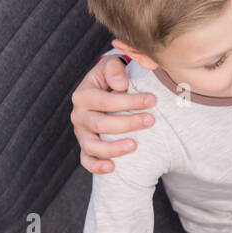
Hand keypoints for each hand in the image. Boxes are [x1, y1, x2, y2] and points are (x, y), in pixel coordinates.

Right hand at [70, 54, 156, 173]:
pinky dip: (97, 166)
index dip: (129, 102)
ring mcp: (81, 133)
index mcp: (83, 95)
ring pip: (92, 146)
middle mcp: (79, 116)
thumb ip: (115, 69)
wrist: (106, 88)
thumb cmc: (113, 76)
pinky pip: (87, 160)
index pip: (105, 101)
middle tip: (151, 121)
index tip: (152, 101)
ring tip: (135, 145)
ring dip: (113, 148)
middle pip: (101, 124)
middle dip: (128, 123)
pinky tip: (112, 168)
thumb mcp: (112, 65)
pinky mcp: (86, 146)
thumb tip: (121, 85)